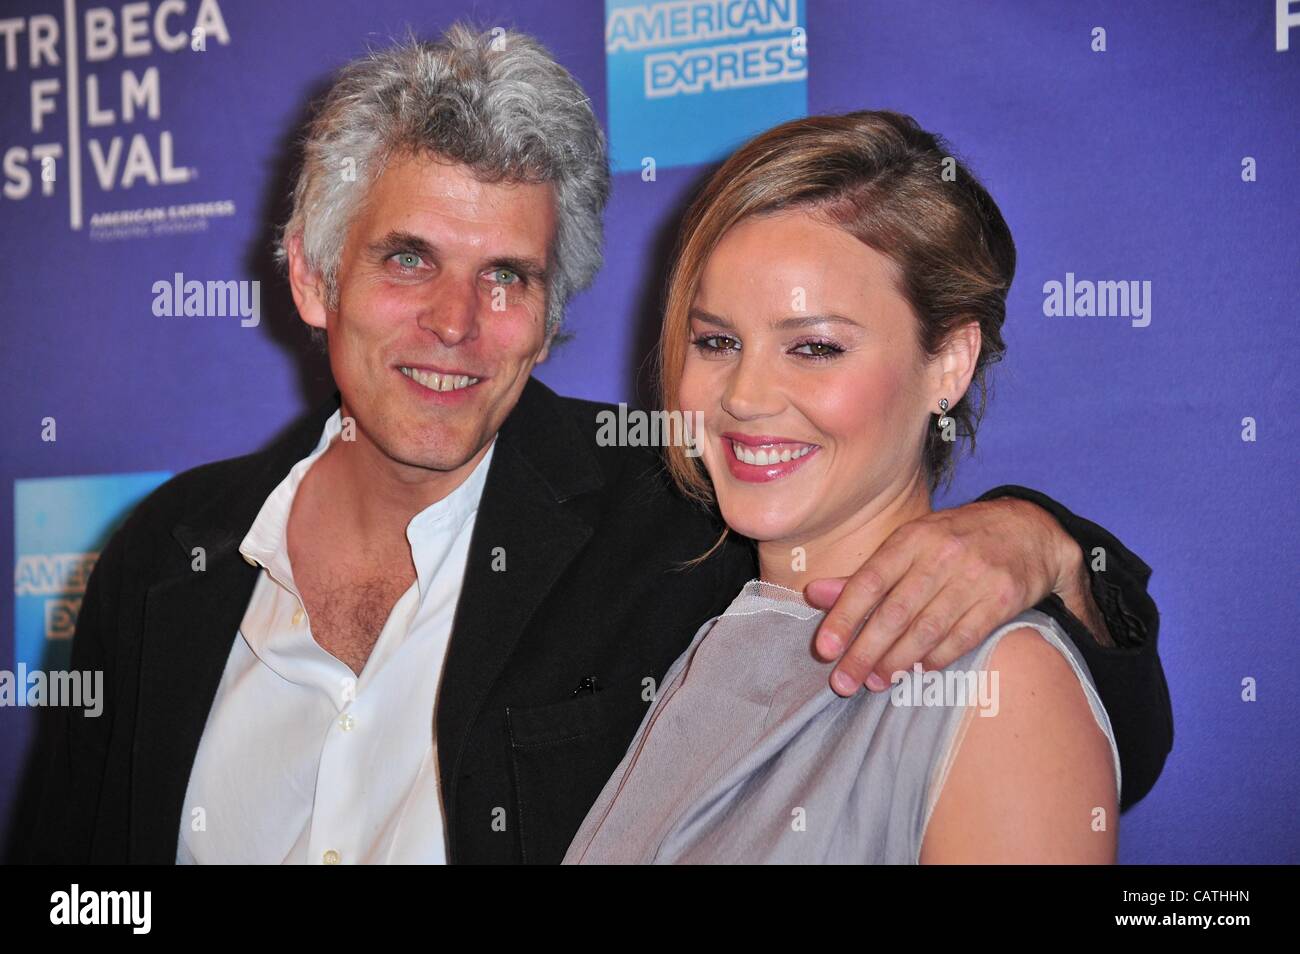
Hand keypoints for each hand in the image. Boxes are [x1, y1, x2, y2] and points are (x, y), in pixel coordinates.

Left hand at [806, 497, 1076, 696]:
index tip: (825, 648)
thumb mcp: (910, 544)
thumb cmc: (955, 540)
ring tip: (876, 683)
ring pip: (928, 628)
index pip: (869, 581)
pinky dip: (938, 658)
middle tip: (844, 681)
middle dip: (865, 651)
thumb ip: (863, 576)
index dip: (844, 616)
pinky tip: (919, 672)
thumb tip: (814, 594)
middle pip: (896, 611)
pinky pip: (964, 636)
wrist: (1030, 530)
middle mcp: (942, 555)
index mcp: (912, 538)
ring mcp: (975, 577)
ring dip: (898, 661)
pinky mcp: (1002, 598)